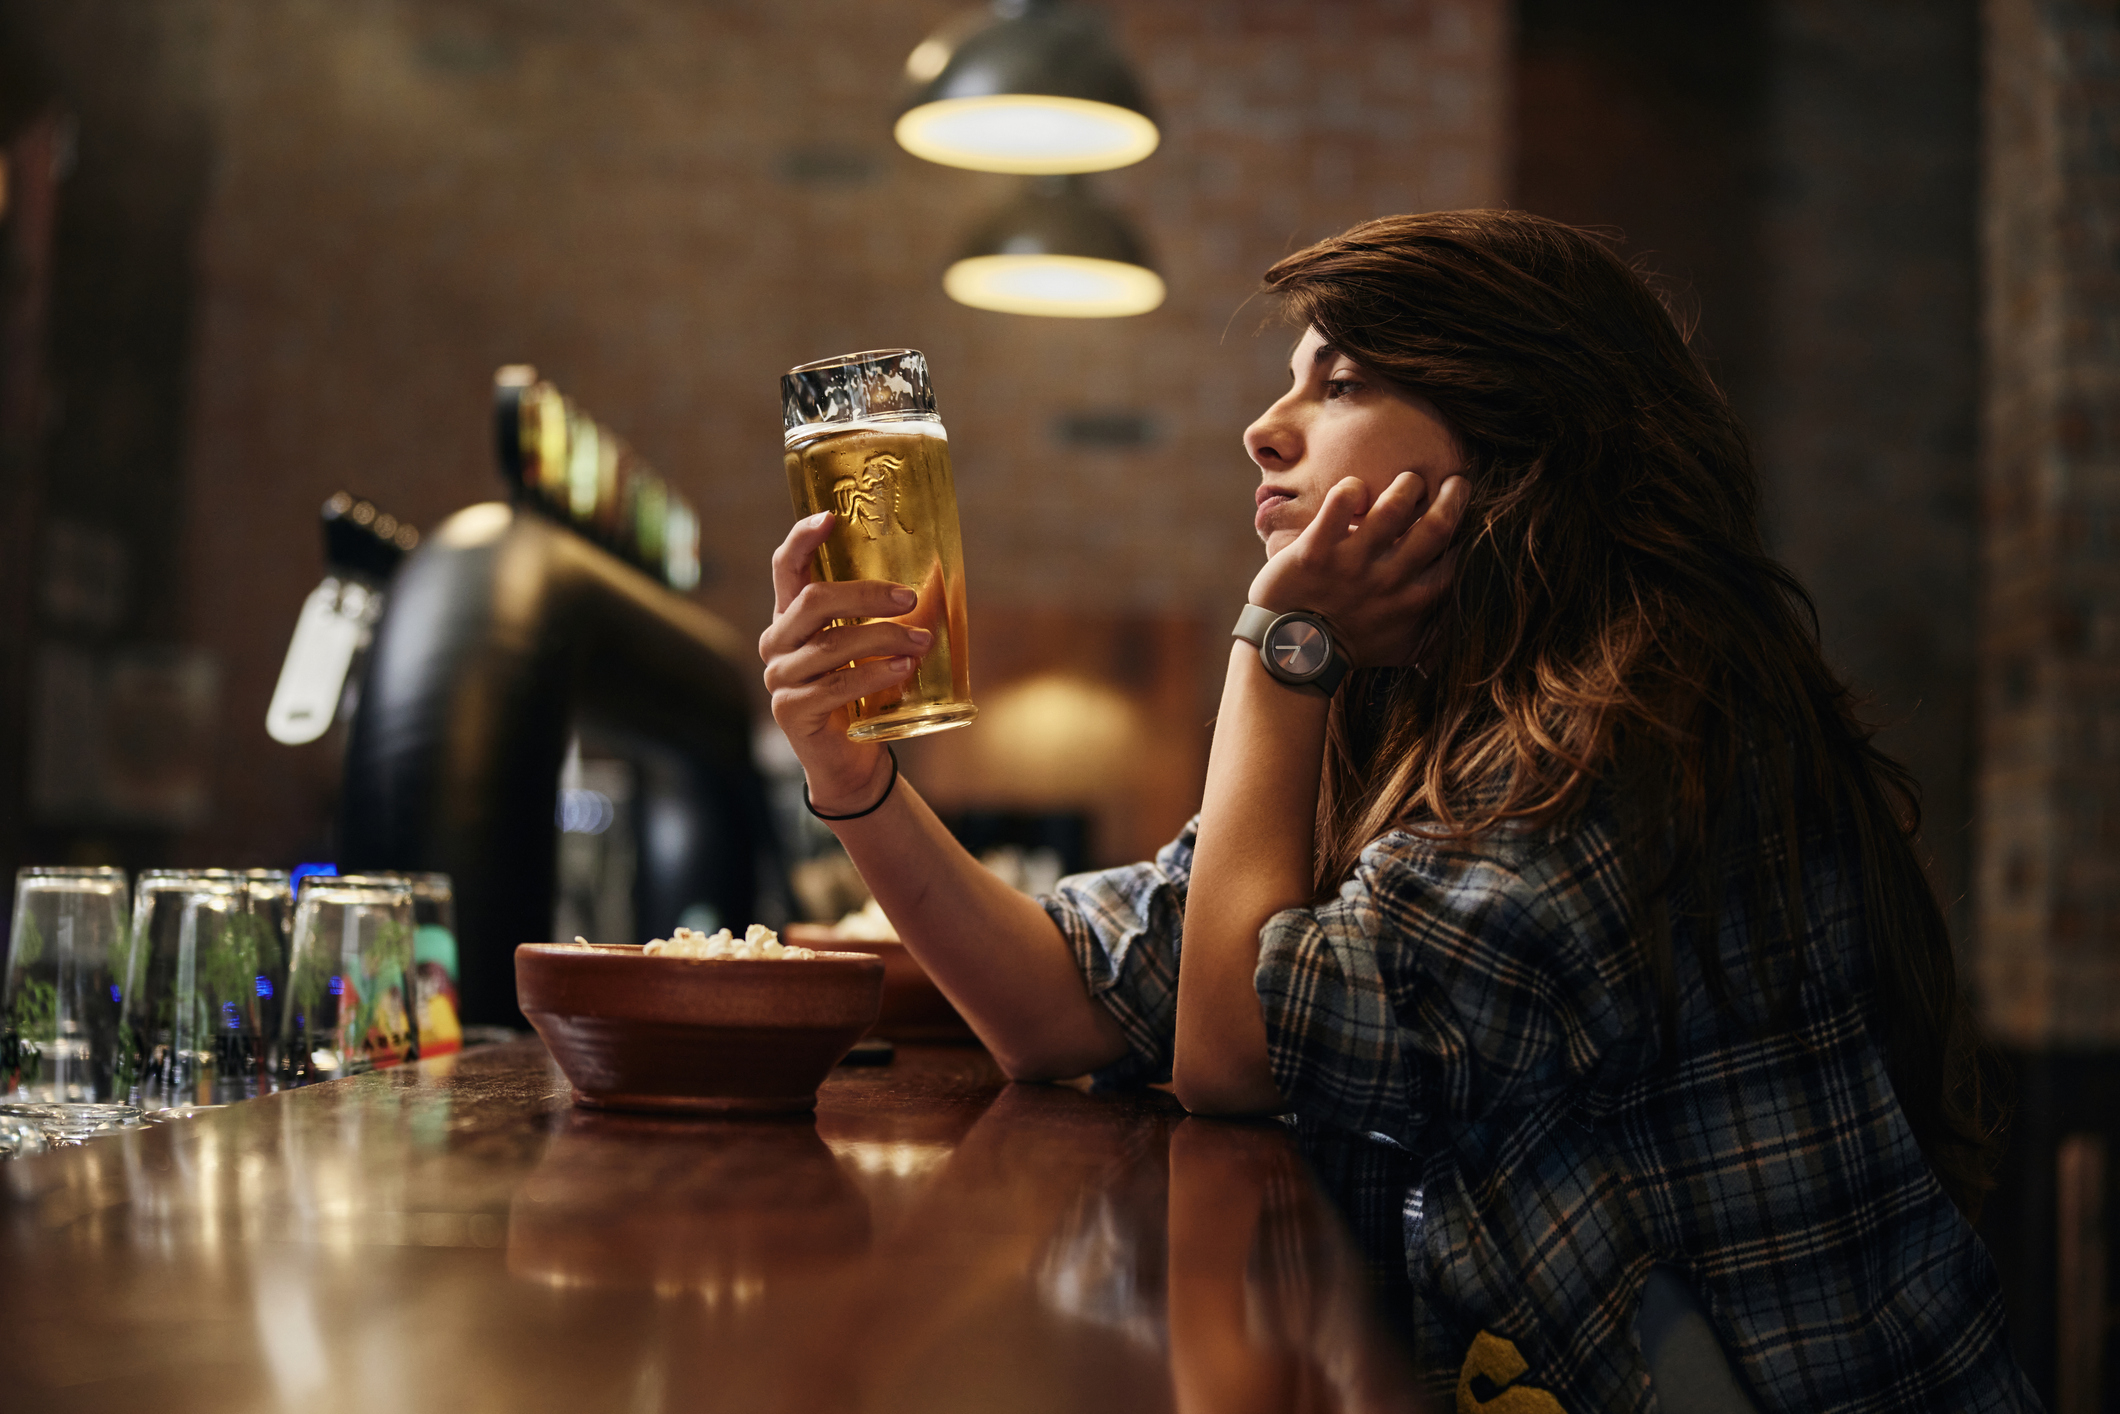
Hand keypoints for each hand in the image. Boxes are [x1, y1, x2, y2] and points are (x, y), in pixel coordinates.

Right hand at [759, 512, 929, 811]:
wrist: (850, 759)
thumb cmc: (863, 692)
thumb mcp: (867, 647)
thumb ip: (879, 616)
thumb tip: (932, 579)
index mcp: (790, 616)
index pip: (786, 567)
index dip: (803, 538)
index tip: (832, 517)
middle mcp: (777, 641)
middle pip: (814, 601)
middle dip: (867, 594)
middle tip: (910, 599)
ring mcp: (779, 677)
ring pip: (832, 645)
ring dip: (884, 639)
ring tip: (921, 642)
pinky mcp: (791, 710)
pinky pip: (836, 685)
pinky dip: (874, 675)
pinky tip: (902, 671)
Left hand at [1245, 471, 1467, 667]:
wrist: (1295, 651)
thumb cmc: (1354, 647)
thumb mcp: (1406, 648)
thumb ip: (1438, 635)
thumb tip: (1466, 623)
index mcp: (1415, 600)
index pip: (1460, 557)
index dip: (1471, 530)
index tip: (1469, 515)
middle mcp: (1389, 579)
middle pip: (1437, 525)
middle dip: (1455, 495)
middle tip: (1455, 481)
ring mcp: (1352, 563)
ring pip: (1394, 506)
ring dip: (1408, 485)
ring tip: (1410, 482)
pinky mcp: (1317, 550)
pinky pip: (1340, 503)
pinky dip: (1352, 488)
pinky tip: (1356, 492)